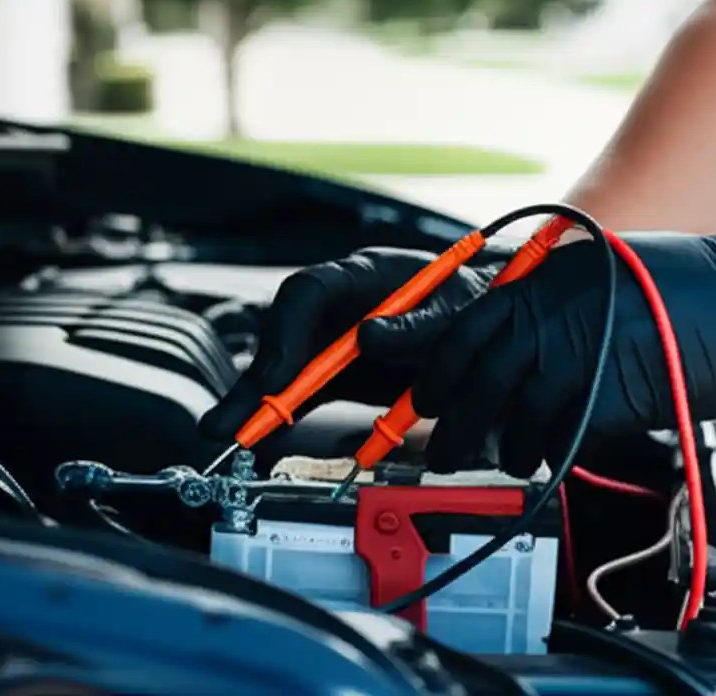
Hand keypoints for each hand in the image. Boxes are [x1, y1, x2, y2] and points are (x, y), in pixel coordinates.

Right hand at [197, 246, 496, 442]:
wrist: (488, 324)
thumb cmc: (471, 304)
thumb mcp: (456, 309)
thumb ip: (418, 324)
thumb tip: (370, 336)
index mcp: (363, 276)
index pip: (307, 291)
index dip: (286, 332)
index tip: (279, 374)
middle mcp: (338, 307)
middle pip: (283, 337)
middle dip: (256, 380)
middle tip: (233, 420)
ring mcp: (333, 341)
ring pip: (283, 370)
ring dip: (254, 404)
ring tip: (227, 434)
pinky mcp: (337, 374)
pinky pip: (300, 396)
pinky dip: (279, 418)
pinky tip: (256, 439)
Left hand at [359, 201, 715, 476]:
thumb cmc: (698, 283)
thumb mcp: (610, 273)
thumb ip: (558, 300)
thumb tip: (517, 338)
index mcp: (551, 276)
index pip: (465, 323)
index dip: (427, 360)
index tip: (412, 385)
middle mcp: (557, 311)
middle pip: (474, 375)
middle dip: (447, 418)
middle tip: (439, 446)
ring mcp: (585, 354)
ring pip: (510, 413)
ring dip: (496, 445)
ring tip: (494, 459)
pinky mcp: (617, 397)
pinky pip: (558, 437)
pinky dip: (540, 455)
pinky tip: (537, 461)